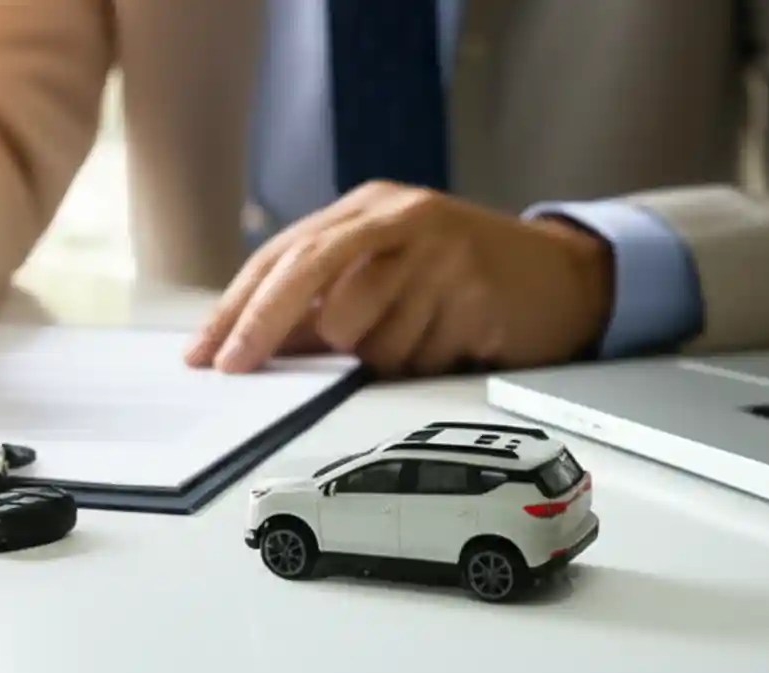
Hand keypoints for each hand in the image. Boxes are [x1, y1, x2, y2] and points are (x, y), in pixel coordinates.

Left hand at [185, 181, 612, 376]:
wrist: (563, 277)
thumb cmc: (461, 277)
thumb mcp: (385, 276)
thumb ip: (321, 308)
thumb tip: (250, 349)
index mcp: (369, 208)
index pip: (284, 253)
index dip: (238, 305)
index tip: (205, 351)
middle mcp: (401, 219)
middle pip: (308, 269)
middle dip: (263, 324)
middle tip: (235, 367)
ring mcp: (439, 251)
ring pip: (362, 334)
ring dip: (375, 357)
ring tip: (415, 336)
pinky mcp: (474, 292)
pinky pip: (414, 358)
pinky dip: (420, 365)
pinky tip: (448, 340)